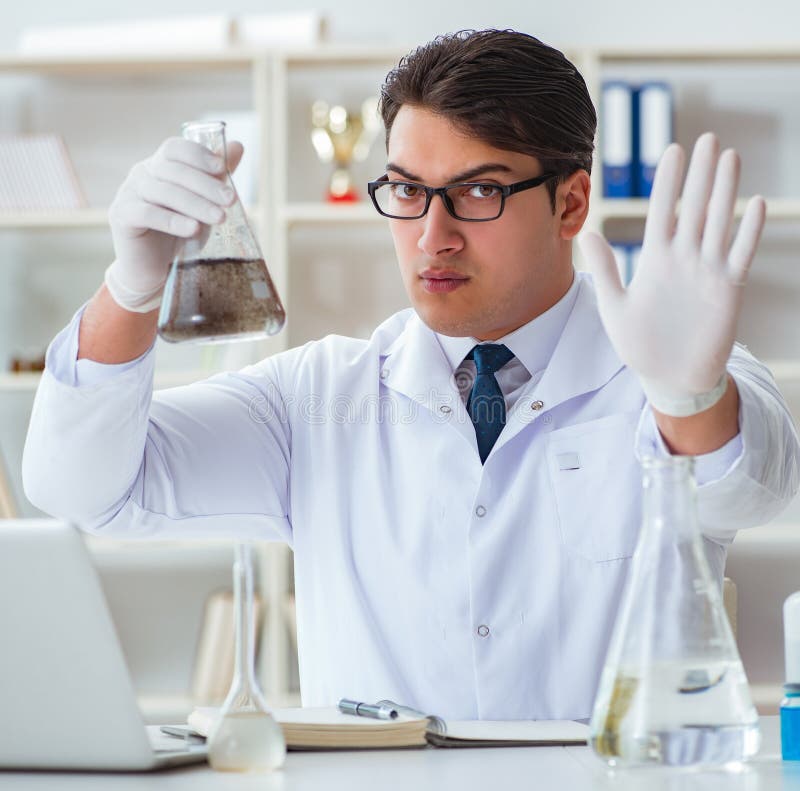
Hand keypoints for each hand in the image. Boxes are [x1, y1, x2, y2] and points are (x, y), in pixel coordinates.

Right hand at [105, 137, 243, 311]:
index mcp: (160, 166)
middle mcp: (142, 174)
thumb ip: (216, 177)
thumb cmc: (179, 232)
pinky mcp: (122, 216)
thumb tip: (237, 146)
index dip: (198, 154)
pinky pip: (147, 213)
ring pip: (163, 191)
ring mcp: (128, 193)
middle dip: (205, 184)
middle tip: (230, 200)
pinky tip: (192, 229)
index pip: (175, 148)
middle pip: (172, 169)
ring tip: (219, 218)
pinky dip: (172, 220)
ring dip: (194, 204)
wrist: (154, 268)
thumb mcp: (202, 203)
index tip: (222, 168)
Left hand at [579, 132, 765, 415]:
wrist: (669, 377)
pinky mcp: (728, 290)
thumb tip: (587, 233)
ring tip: (729, 157)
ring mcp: (708, 272)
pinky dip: (748, 232)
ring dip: (725, 191)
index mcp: (656, 260)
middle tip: (707, 138)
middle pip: (694, 208)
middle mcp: (684, 259)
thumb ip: (607, 270)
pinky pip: (740, 255)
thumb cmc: (640, 344)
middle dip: (699, 174)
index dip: (667, 183)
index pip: (662, 212)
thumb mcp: (614, 307)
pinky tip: (755, 204)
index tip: (671, 150)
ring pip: (718, 223)